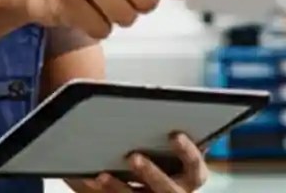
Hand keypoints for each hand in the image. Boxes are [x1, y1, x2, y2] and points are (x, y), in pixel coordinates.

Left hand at [66, 133, 209, 191]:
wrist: (145, 174)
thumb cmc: (161, 148)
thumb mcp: (169, 139)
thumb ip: (165, 129)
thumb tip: (147, 101)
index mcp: (191, 174)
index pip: (195, 165)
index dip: (187, 151)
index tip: (174, 134)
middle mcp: (176, 191)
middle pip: (168, 189)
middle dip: (151, 173)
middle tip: (133, 157)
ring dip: (119, 187)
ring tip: (102, 175)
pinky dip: (106, 188)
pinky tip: (91, 177)